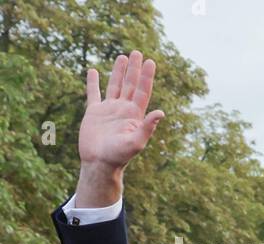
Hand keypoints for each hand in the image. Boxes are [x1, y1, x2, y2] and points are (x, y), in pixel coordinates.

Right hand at [77, 51, 165, 202]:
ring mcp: (109, 110)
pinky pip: (93, 94)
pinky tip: (94, 71)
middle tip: (138, 52)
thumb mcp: (136, 141)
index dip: (147, 76)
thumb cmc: (119, 156)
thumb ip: (148, 126)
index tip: (151, 62)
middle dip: (134, 69)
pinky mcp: (94, 112)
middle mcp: (123, 110)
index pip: (142, 91)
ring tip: (123, 57)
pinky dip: (93, 82)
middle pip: (130, 85)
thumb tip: (161, 112)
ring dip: (119, 72)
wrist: (100, 163)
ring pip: (115, 86)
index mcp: (134, 115)